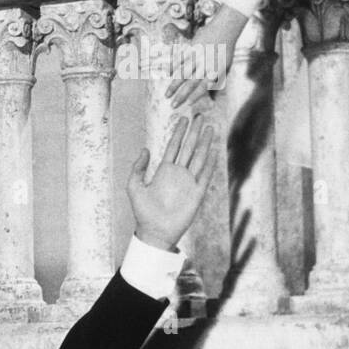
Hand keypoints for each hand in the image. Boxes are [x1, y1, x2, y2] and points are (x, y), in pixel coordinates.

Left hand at [127, 117, 217, 250]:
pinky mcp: (197, 193)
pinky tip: (214, 151)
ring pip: (199, 157)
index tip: (184, 119)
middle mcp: (178, 173)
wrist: (155, 232)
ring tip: (210, 128)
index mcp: (164, 170)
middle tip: (200, 116)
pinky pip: (205, 175)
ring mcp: (189, 182)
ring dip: (205, 143)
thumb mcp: (134, 187)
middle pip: (189, 147)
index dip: (179, 132)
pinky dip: (210, 163)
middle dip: (195, 132)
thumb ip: (137, 168)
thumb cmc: (143, 212)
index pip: (174, 146)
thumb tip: (145, 150)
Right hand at [165, 4, 247, 109]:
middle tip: (173, 105)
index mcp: (215, 71)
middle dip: (181, 95)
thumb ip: (218, 82)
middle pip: (191, 83)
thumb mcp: (226, 67)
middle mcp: (205, 65)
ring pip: (183, 74)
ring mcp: (197, 56)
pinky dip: (172, 67)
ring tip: (167, 94)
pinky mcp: (192, 48)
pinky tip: (166, 75)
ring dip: (174, 85)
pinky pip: (180, 59)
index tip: (188, 104)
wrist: (224, 29)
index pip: (204, 87)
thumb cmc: (226, 51)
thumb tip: (213, 99)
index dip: (195, 96)